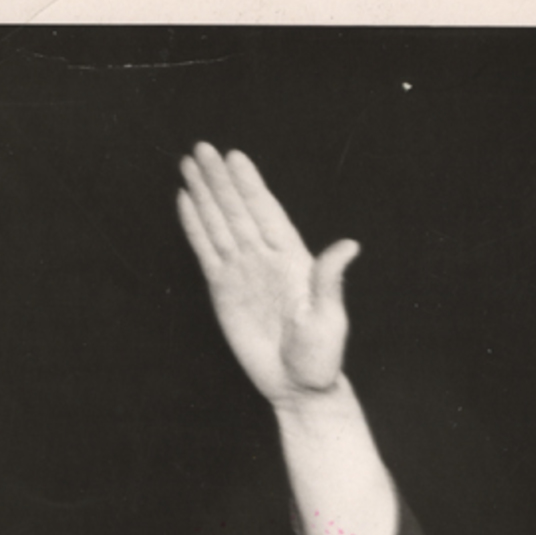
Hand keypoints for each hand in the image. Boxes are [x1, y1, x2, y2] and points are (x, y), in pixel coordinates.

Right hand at [177, 143, 360, 406]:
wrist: (297, 386)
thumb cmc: (320, 356)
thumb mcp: (329, 318)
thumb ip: (329, 279)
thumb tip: (349, 245)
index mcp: (292, 258)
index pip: (266, 212)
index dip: (250, 185)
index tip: (234, 157)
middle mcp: (265, 258)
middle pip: (238, 210)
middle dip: (220, 180)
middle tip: (202, 148)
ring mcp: (243, 271)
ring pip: (219, 224)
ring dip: (204, 195)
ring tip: (189, 164)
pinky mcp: (223, 290)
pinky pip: (206, 251)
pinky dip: (195, 226)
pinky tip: (185, 202)